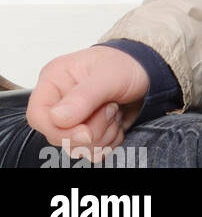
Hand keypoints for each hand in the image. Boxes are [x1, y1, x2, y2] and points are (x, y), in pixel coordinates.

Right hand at [25, 46, 150, 161]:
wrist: (147, 72)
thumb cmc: (126, 64)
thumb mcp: (109, 75)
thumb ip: (84, 97)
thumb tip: (57, 118)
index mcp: (54, 79)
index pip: (39, 115)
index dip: (60, 130)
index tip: (86, 132)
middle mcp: (59, 101)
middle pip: (59, 136)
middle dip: (92, 129)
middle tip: (112, 107)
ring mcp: (72, 119)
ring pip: (77, 148)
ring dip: (104, 134)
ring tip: (116, 111)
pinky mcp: (86, 132)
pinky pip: (92, 152)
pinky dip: (110, 141)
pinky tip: (117, 122)